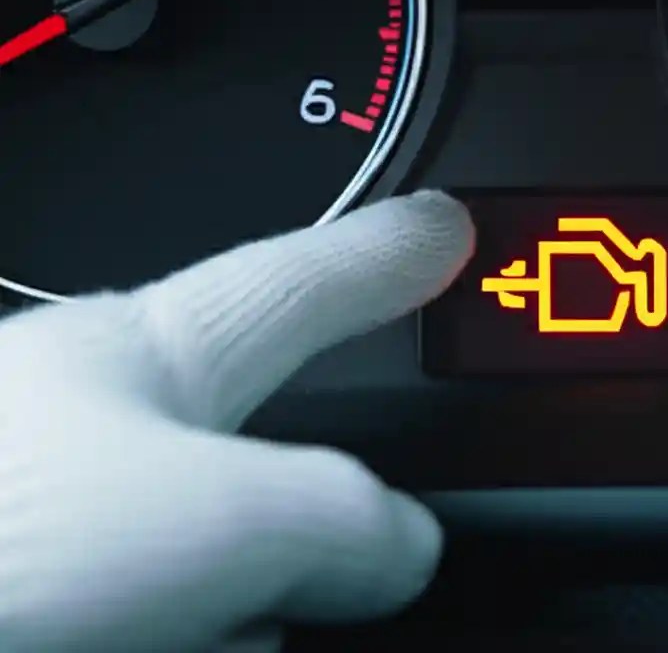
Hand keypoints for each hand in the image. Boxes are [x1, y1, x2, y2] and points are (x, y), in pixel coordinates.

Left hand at [0, 191, 473, 651]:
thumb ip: (347, 514)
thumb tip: (399, 545)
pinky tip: (165, 645)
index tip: (440, 227)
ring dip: (249, 601)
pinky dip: (197, 633)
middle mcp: (101, 425)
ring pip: (216, 549)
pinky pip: (161, 610)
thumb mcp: (219, 516)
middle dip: (327, 476)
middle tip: (377, 519)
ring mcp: (73, 514)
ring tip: (222, 628)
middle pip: (265, 427)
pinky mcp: (57, 594)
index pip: (304, 279)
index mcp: (144, 355)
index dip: (388, 253)